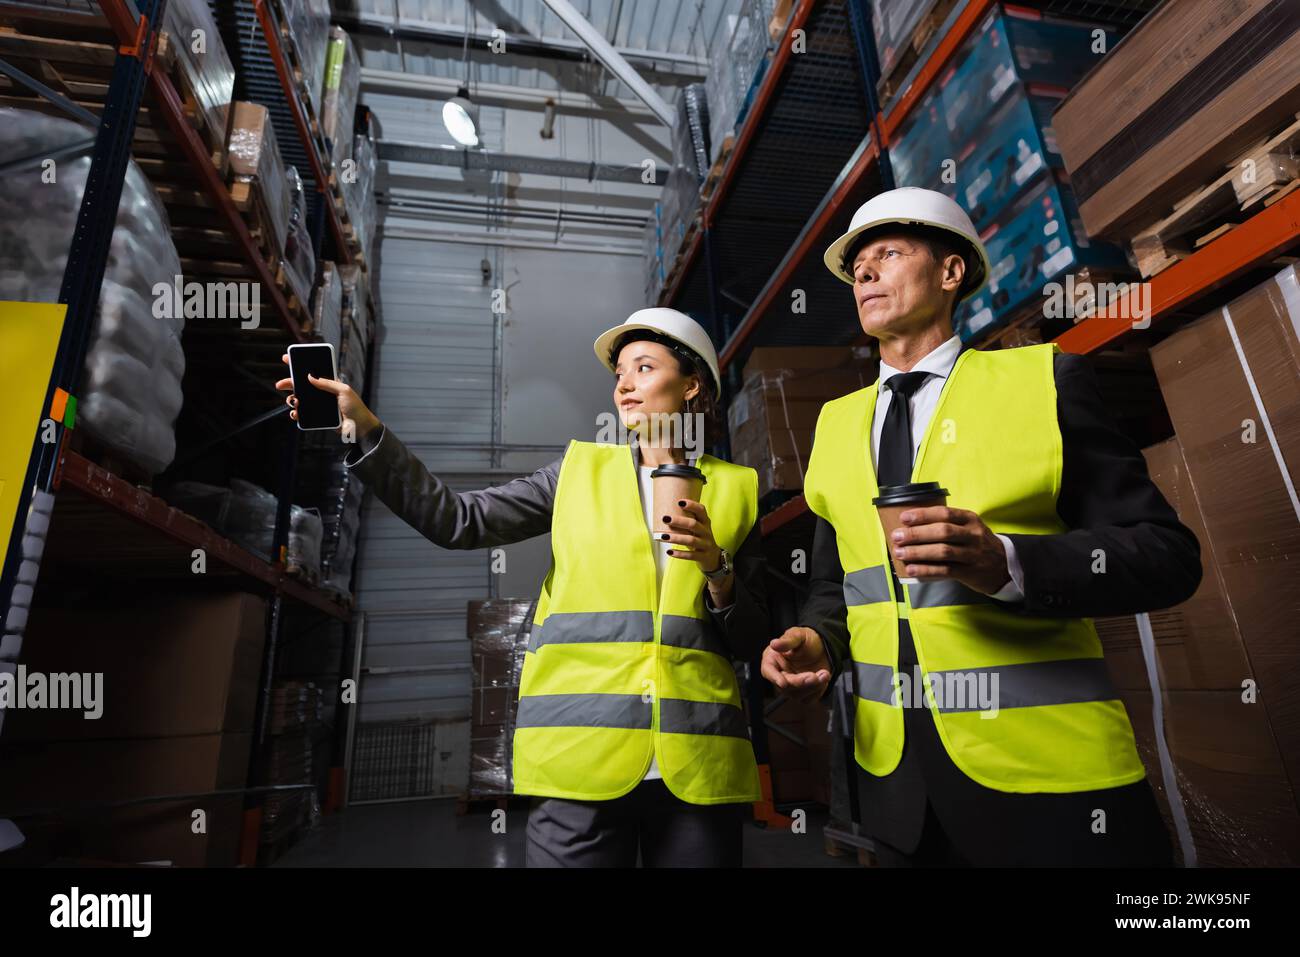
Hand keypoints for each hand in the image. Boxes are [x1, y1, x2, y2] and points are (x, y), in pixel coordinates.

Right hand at [276, 354, 379, 438]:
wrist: (359, 428)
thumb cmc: (356, 408)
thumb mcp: (344, 391)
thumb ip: (327, 383)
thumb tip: (310, 376)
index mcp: (329, 384)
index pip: (313, 372)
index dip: (300, 365)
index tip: (286, 359)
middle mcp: (321, 394)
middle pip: (301, 386)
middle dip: (289, 383)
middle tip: (280, 385)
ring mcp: (318, 406)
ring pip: (299, 400)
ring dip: (292, 400)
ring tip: (294, 402)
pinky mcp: (317, 418)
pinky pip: (302, 415)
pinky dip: (296, 414)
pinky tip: (296, 414)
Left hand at [659, 498, 721, 571]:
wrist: (713, 557)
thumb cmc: (700, 538)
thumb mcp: (698, 528)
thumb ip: (686, 521)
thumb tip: (664, 513)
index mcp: (705, 522)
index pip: (701, 511)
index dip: (692, 505)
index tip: (679, 502)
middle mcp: (706, 532)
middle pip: (694, 524)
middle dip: (679, 521)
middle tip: (665, 518)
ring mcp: (706, 545)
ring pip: (691, 540)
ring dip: (676, 538)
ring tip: (663, 536)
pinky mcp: (703, 556)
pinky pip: (691, 555)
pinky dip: (680, 554)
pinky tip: (670, 552)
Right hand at [761, 627, 830, 700]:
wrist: (824, 647)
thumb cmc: (807, 640)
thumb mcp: (798, 635)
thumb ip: (787, 641)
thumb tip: (774, 644)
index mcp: (772, 660)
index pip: (768, 671)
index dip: (775, 678)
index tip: (783, 682)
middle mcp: (780, 674)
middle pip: (785, 686)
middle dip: (800, 682)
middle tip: (814, 675)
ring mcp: (791, 686)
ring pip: (797, 695)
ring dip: (813, 686)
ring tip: (824, 673)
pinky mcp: (803, 692)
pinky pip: (809, 699)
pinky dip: (818, 690)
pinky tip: (823, 678)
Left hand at [889, 505, 1010, 594]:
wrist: (1004, 566)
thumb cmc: (977, 543)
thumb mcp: (969, 527)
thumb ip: (947, 524)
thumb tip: (910, 525)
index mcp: (970, 519)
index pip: (944, 513)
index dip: (923, 515)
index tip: (904, 517)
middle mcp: (973, 535)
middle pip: (942, 532)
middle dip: (917, 534)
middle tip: (897, 537)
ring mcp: (973, 554)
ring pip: (943, 551)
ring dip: (918, 552)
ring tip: (900, 553)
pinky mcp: (970, 572)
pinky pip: (945, 570)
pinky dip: (926, 570)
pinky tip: (911, 569)